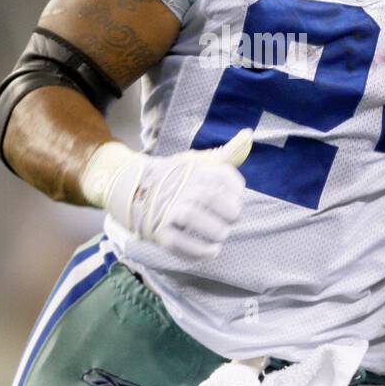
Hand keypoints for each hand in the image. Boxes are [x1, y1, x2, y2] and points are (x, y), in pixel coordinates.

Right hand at [81, 129, 251, 260]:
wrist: (136, 190)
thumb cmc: (178, 178)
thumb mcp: (201, 162)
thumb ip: (228, 153)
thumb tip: (249, 134)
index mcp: (195, 169)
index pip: (224, 176)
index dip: (237, 192)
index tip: (236, 200)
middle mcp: (180, 186)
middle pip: (210, 197)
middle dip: (230, 213)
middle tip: (230, 220)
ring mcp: (167, 208)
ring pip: (192, 218)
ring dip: (216, 231)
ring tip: (221, 235)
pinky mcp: (158, 230)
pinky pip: (178, 242)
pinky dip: (199, 250)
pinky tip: (211, 251)